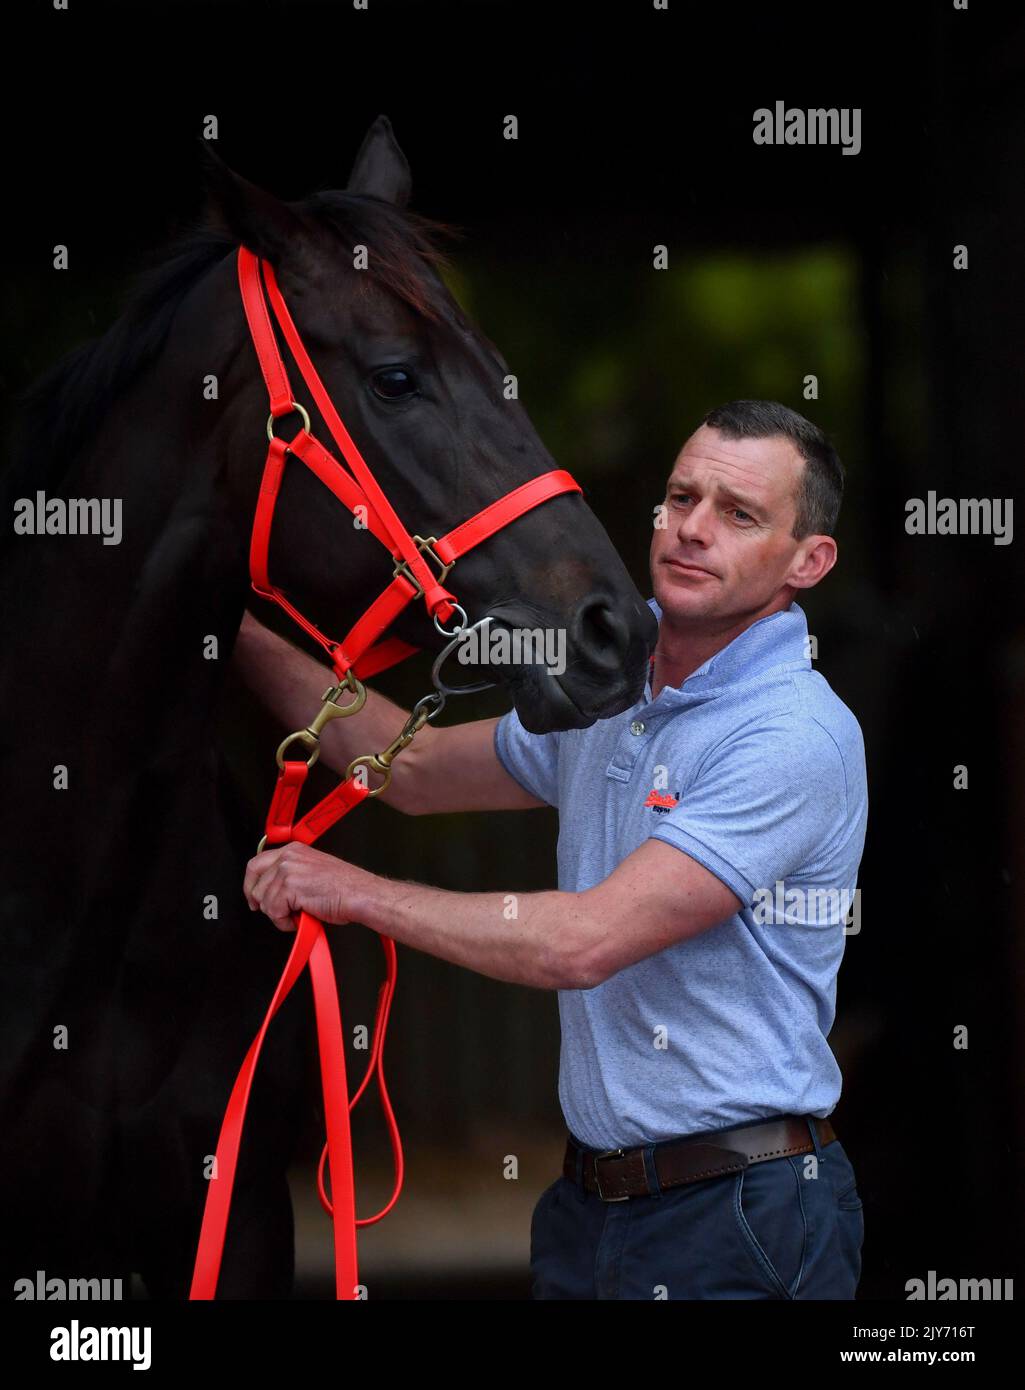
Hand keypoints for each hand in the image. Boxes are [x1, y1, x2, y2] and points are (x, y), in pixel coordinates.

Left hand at [243, 842, 371, 932]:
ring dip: (278, 915)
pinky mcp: (289, 886)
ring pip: (264, 901)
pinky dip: (284, 922)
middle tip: (277, 913)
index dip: (251, 885)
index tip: (254, 898)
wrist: (360, 894)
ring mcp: (287, 870)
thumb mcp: (312, 870)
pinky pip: (274, 912)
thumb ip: (291, 873)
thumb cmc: (344, 887)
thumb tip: (272, 891)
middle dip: (263, 903)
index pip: (256, 864)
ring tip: (298, 916)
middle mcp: (288, 856)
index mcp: (293, 850)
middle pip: (256, 884)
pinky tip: (299, 919)